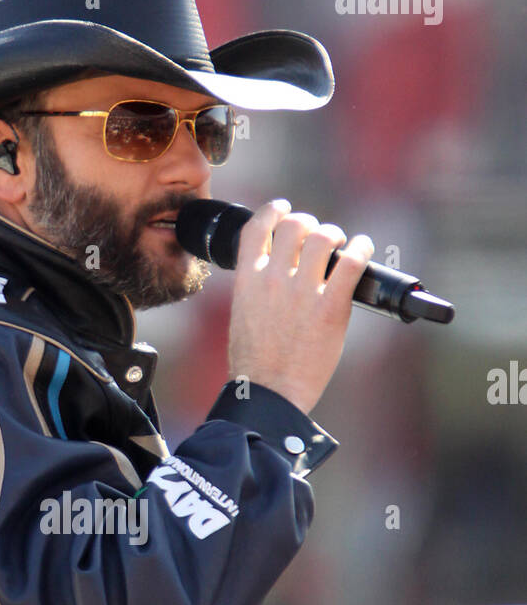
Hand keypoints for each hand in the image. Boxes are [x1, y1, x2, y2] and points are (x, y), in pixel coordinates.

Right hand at [226, 198, 374, 415]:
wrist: (268, 394)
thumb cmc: (255, 365)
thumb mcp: (242, 316)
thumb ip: (256, 289)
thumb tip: (274, 272)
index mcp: (247, 280)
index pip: (257, 227)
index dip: (273, 212)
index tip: (283, 211)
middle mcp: (273, 278)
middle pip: (294, 225)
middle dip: (309, 225)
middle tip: (318, 237)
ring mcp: (302, 292)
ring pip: (323, 237)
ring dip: (334, 235)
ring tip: (339, 244)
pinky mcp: (330, 308)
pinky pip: (352, 262)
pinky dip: (361, 248)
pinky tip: (363, 249)